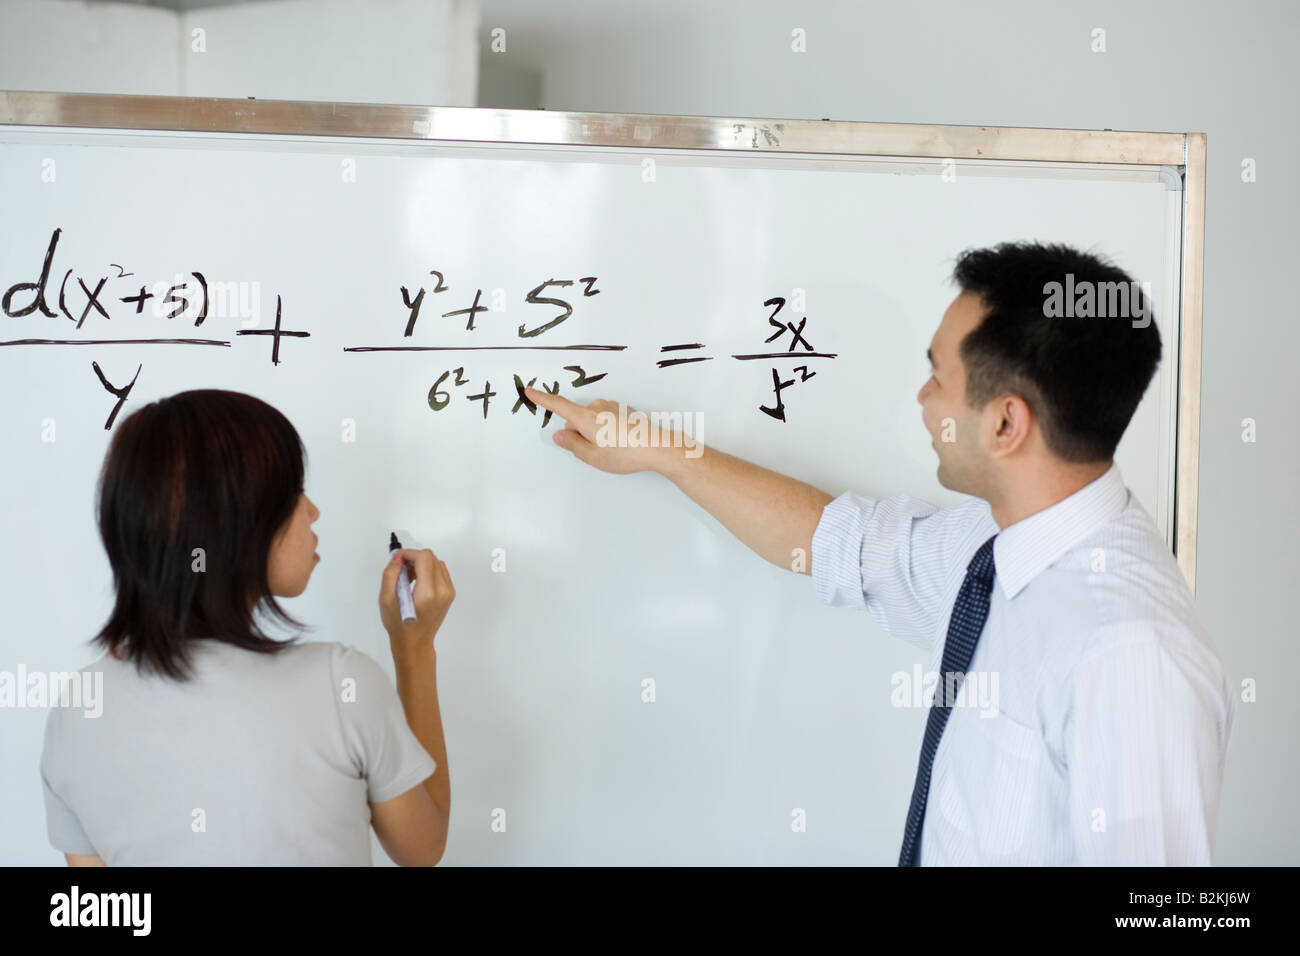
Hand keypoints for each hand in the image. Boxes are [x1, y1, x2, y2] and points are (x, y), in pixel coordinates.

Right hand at [379, 548, 454, 650]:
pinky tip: (417, 582)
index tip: (397, 560)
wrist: (414, 644)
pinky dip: (428, 571)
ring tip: (408, 578)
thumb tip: (398, 557)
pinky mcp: (450, 594)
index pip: (424, 558)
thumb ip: (390, 575)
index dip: (409, 554)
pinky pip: (440, 572)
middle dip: (414, 558)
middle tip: (400, 571)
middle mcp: (443, 590)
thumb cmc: (399, 625)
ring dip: (421, 564)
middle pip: (431, 558)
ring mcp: (449, 592)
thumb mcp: (386, 600)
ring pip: (437, 563)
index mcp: (429, 592)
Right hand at [523, 388, 677, 475]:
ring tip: (612, 449)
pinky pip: (606, 419)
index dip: (543, 399)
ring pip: (592, 419)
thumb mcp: (593, 456)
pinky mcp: (625, 410)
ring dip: (595, 432)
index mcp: (586, 417)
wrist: (658, 448)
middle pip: (577, 418)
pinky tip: (621, 442)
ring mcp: (613, 407)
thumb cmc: (626, 453)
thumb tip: (560, 435)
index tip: (530, 391)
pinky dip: (607, 429)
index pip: (558, 406)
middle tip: (595, 451)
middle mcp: (598, 407)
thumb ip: (573, 445)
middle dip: (579, 433)